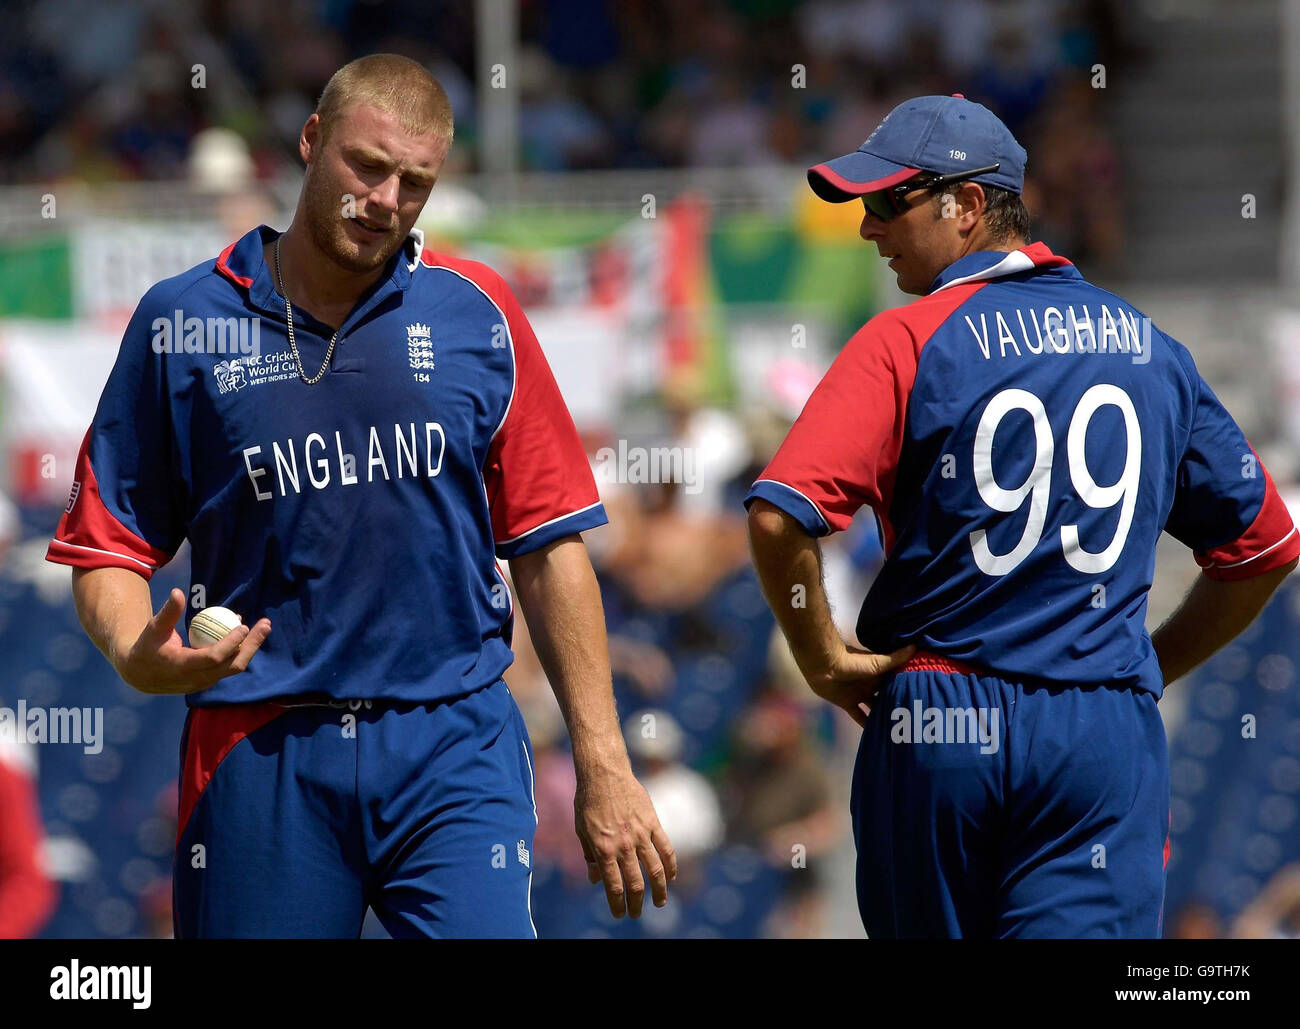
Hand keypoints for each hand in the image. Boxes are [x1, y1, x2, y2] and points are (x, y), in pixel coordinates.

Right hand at [115, 588, 271, 694]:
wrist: (141, 675)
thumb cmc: (147, 647)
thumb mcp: (154, 629)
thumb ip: (168, 613)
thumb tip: (178, 592)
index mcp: (182, 667)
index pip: (213, 658)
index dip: (230, 644)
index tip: (243, 626)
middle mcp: (197, 679)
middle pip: (232, 665)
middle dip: (252, 645)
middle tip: (265, 624)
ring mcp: (205, 682)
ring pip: (235, 667)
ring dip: (251, 647)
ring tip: (263, 626)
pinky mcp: (209, 680)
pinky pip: (229, 665)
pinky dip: (240, 649)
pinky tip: (246, 632)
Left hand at [574, 767, 677, 917]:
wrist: (604, 773)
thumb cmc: (588, 801)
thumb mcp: (581, 831)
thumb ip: (590, 856)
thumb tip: (595, 880)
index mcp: (603, 849)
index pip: (614, 886)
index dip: (618, 904)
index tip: (620, 914)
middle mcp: (624, 845)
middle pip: (636, 884)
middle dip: (637, 904)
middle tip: (636, 913)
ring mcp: (640, 834)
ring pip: (655, 870)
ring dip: (660, 890)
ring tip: (660, 902)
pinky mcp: (652, 823)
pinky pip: (666, 848)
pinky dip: (671, 864)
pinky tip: (671, 876)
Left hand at [801, 643, 915, 726]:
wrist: (824, 664)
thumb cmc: (852, 661)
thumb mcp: (877, 662)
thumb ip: (895, 658)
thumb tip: (915, 647)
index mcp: (880, 674)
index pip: (897, 683)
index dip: (908, 691)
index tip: (923, 702)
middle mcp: (872, 685)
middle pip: (887, 697)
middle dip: (897, 707)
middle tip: (914, 723)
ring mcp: (860, 694)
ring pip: (875, 708)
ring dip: (883, 717)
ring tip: (899, 732)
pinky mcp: (848, 703)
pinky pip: (859, 716)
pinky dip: (866, 725)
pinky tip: (877, 736)